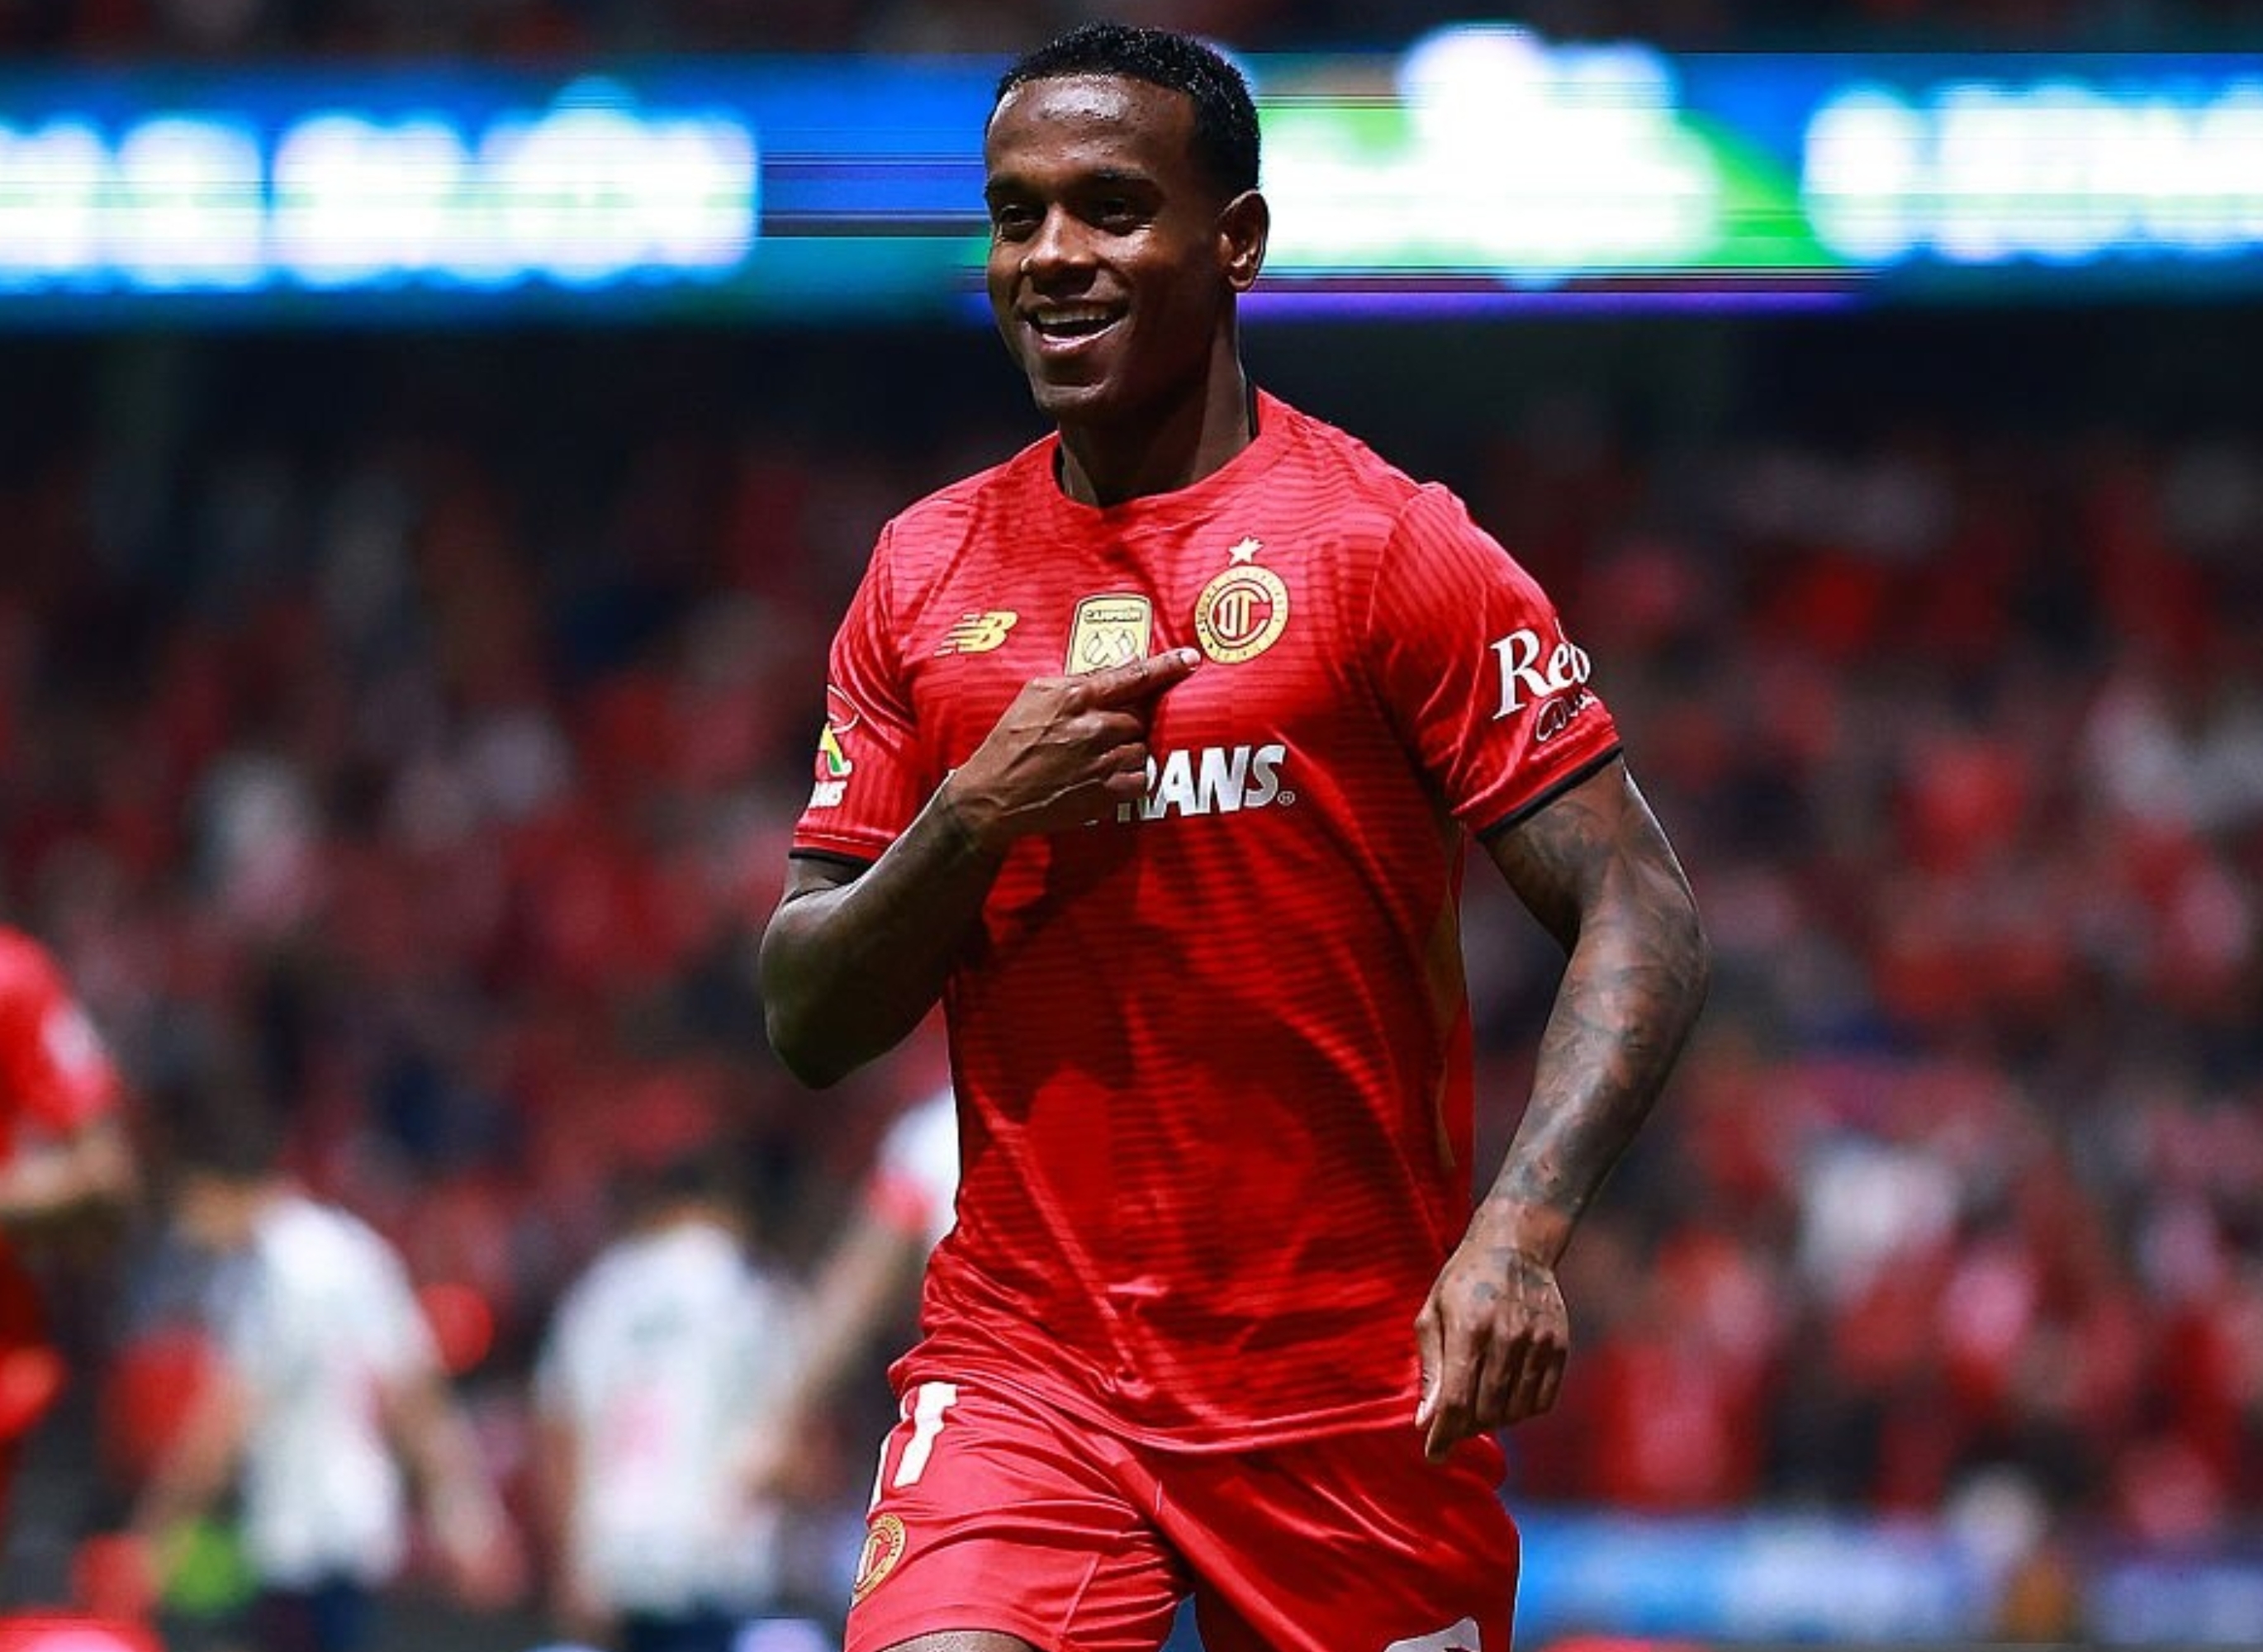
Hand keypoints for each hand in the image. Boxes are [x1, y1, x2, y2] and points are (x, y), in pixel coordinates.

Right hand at [946, 649, 1198, 846]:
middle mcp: (1093, 728)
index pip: (1132, 676)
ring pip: (1143, 748)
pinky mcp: (1105, 795)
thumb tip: (1122, 664)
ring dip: (1128, 750)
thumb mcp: (1035, 694)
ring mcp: (1101, 763)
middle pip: (1141, 716)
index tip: (1191, 659)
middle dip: (1129, 721)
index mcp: (1075, 698)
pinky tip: (1106, 776)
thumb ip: (1079, 678)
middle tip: (1103, 731)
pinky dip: (1131, 777)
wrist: (994, 795)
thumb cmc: (1010, 741)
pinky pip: (1141, 779)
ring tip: (1098, 756)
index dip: (1166, 666)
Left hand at [1413, 1225, 1568, 1462]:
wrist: (1515, 1246)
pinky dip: (1521, 1411)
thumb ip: (1431, 1369)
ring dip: (1493, 1421)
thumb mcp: (1433, 1313)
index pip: (1458, 1400)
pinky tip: (1505, 1398)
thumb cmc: (1463, 1280)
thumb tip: (1426, 1421)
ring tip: (1477, 1408)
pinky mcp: (1559, 1347)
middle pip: (1487, 1411)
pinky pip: (1542, 1401)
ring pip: (1516, 1412)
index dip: (1444, 1434)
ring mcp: (1538, 1343)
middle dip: (1465, 1428)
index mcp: (1469, 1328)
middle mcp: (1507, 1337)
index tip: (1433, 1455)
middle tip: (1452, 1425)